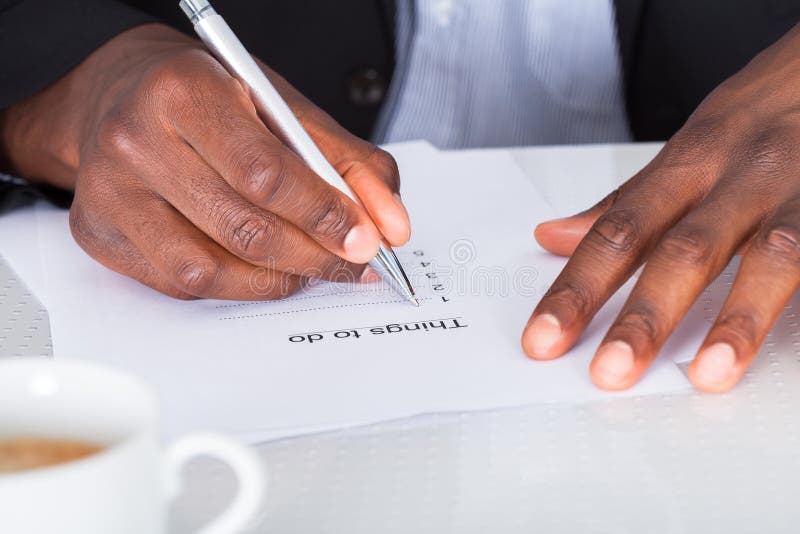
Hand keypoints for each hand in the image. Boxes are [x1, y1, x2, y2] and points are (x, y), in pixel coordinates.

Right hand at [0, 24, 408, 299]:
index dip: (324, 215)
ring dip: (276, 281)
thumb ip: (349, 164)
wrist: (122, 93)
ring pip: (207, 272)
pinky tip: (257, 268)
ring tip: (308, 269)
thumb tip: (392, 227)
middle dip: (313, 258)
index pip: (266, 173)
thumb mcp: (286, 109)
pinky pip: (180, 286)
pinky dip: (233, 286)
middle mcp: (136, 141)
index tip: (366, 241)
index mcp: (186, 92)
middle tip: (351, 264)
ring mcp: (110, 194)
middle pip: (242, 229)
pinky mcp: (99, 235)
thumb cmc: (211, 98)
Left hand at [523, 23, 799, 392]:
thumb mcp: (686, 147)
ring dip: (736, 319)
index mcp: (689, 162)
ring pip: (769, 257)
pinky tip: (781, 344)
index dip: (576, 288)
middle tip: (609, 372)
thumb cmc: (758, 116)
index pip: (618, 232)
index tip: (545, 338)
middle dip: (643, 316)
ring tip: (708, 374)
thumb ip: (625, 202)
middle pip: (683, 249)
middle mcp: (740, 176)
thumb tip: (553, 237)